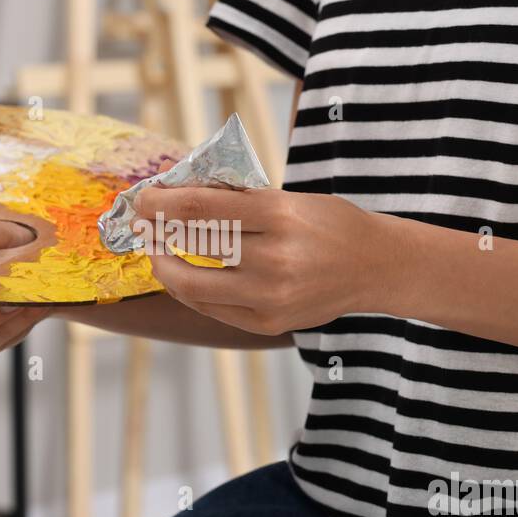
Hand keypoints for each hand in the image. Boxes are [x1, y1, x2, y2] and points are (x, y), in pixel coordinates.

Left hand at [133, 186, 386, 334]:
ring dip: (165, 266)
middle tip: (143, 223)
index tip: (143, 199)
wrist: (374, 266)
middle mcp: (275, 256)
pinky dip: (191, 291)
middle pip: (194, 244)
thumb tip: (178, 194)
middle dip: (157, 232)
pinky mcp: (268, 322)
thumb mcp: (288, 197)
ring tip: (156, 252)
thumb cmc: (328, 224)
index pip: (202, 207)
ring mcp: (271, 294)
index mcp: (280, 213)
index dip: (163, 203)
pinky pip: (212, 308)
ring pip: (194, 285)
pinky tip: (183, 277)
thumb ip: (237, 200)